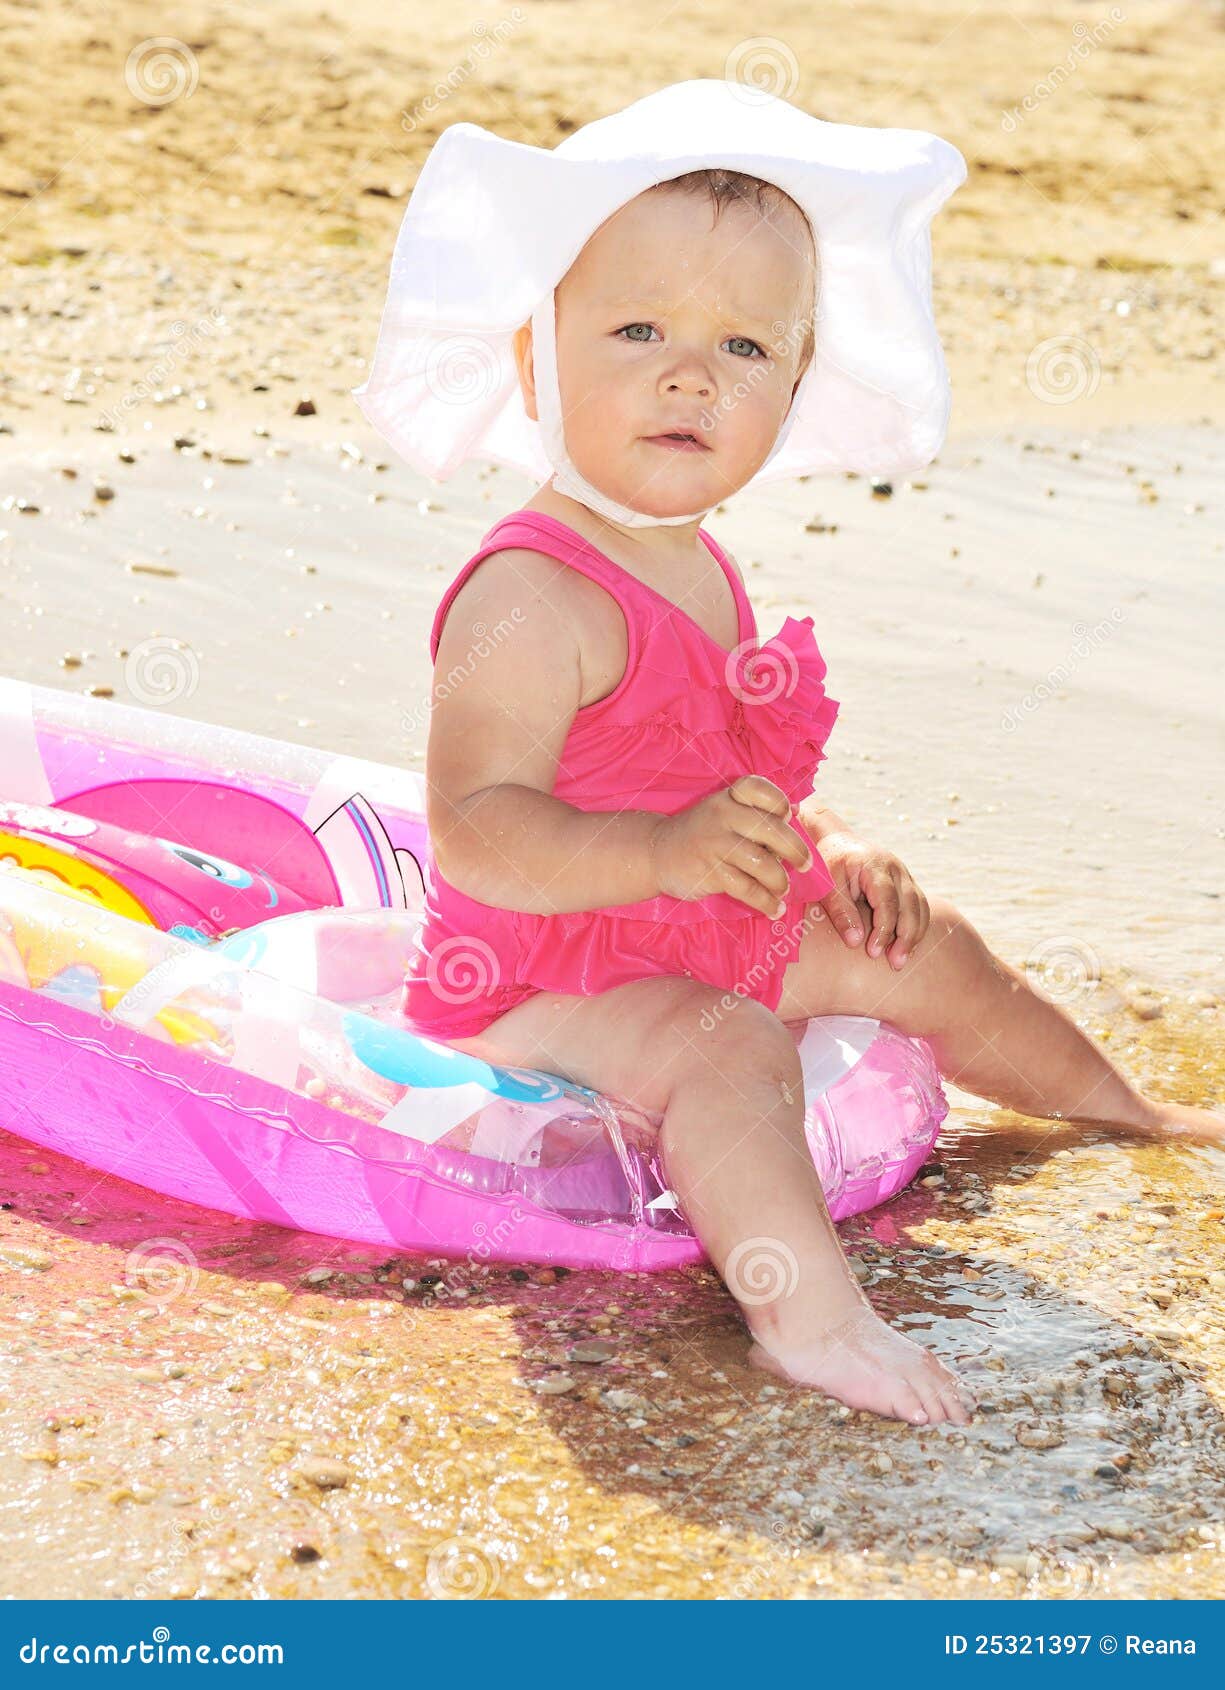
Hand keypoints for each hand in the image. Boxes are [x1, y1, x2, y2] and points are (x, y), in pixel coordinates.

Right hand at [649, 775, 814, 919]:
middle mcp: (723, 816)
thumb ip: (756, 814)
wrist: (657, 853)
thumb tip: (797, 815)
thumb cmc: (702, 833)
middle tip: (805, 864)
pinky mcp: (710, 872)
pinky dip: (766, 902)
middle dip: (795, 849)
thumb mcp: (723, 813)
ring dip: (780, 881)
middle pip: (771, 828)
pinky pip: (747, 889)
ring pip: (762, 863)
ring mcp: (715, 844)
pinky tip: (774, 909)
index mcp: (729, 798)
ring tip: (783, 889)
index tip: (787, 817)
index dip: (779, 802)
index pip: (758, 788)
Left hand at [808, 828, 929, 968]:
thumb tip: (855, 942)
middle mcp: (896, 869)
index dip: (884, 929)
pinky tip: (906, 948)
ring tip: (900, 961)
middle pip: (912, 905)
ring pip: (920, 907)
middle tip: (895, 963)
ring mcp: (905, 876)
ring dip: (914, 936)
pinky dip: (916, 928)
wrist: (838, 842)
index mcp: (875, 865)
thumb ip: (840, 911)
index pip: (888, 900)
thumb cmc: (829, 863)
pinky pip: (920, 908)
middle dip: (906, 937)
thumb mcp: (827, 885)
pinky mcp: (907, 885)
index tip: (874, 952)